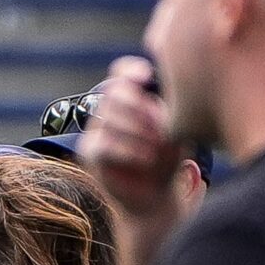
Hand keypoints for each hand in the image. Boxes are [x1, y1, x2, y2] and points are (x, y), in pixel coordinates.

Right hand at [78, 56, 179, 222]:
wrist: (157, 193)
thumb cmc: (170, 156)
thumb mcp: (175, 128)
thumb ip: (166, 106)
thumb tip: (155, 97)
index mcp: (130, 96)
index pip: (121, 72)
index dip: (130, 70)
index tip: (146, 77)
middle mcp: (109, 109)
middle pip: (114, 92)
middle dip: (140, 106)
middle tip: (163, 125)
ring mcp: (96, 129)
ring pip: (108, 117)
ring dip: (137, 131)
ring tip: (158, 146)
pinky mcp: (89, 152)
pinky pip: (103, 143)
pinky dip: (127, 150)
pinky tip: (146, 157)